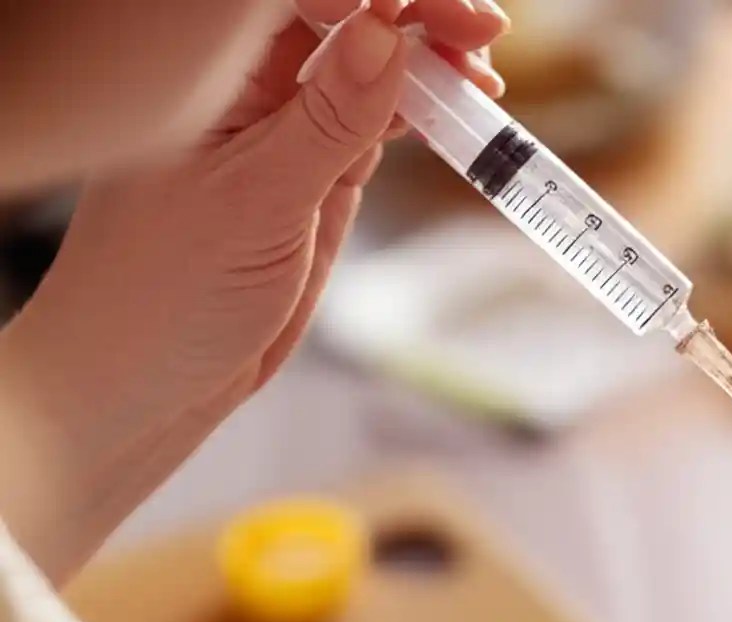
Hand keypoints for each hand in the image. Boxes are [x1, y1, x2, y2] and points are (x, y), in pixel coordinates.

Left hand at [0, 0, 506, 581]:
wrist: (151, 379)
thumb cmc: (168, 291)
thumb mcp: (257, 199)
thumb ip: (327, 118)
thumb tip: (386, 34)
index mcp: (211, 70)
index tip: (450, 14)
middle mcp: (250, 85)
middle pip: (350, 17)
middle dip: (420, 16)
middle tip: (483, 41)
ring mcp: (289, 126)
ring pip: (373, 64)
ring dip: (431, 63)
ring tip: (481, 82)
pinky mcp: (318, 170)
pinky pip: (379, 119)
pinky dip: (422, 112)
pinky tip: (453, 111)